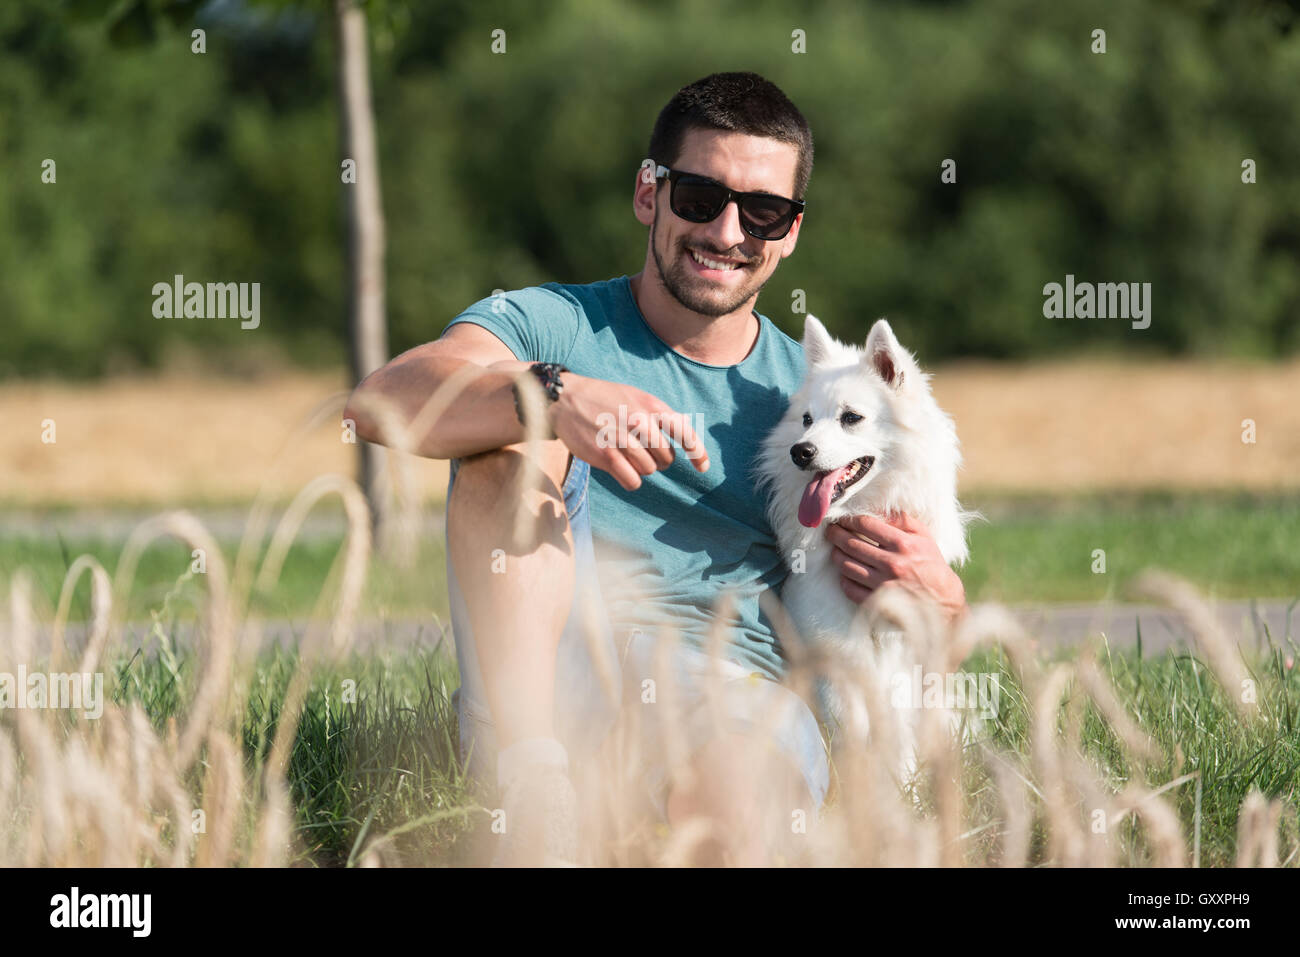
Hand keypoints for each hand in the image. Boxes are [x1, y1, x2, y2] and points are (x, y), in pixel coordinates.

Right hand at [546, 373, 709, 490]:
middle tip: (639, 450)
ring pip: (649, 470)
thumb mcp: (636, 397)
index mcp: (651, 405)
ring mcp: (623, 439)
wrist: (565, 399)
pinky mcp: (606, 455)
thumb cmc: (604, 399)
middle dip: (657, 459)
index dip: (698, 454)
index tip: (703, 468)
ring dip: (639, 467)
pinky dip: (629, 479)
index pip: (685, 432)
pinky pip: (633, 481)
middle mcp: (640, 421)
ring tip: (622, 453)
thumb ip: (658, 416)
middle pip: (666, 458)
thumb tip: (683, 439)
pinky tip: (619, 469)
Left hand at [825, 511, 966, 622]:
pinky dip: (844, 579)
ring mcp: (883, 584)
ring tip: (835, 550)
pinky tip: (844, 573)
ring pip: (847, 566)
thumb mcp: (924, 536)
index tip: (842, 519)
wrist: (943, 600)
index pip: (866, 525)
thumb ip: (902, 520)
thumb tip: (877, 509)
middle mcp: (892, 563)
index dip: (849, 519)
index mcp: (903, 544)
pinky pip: (850, 589)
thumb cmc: (931, 564)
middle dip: (836, 535)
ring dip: (836, 556)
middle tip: (830, 531)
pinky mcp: (878, 602)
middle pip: (851, 544)